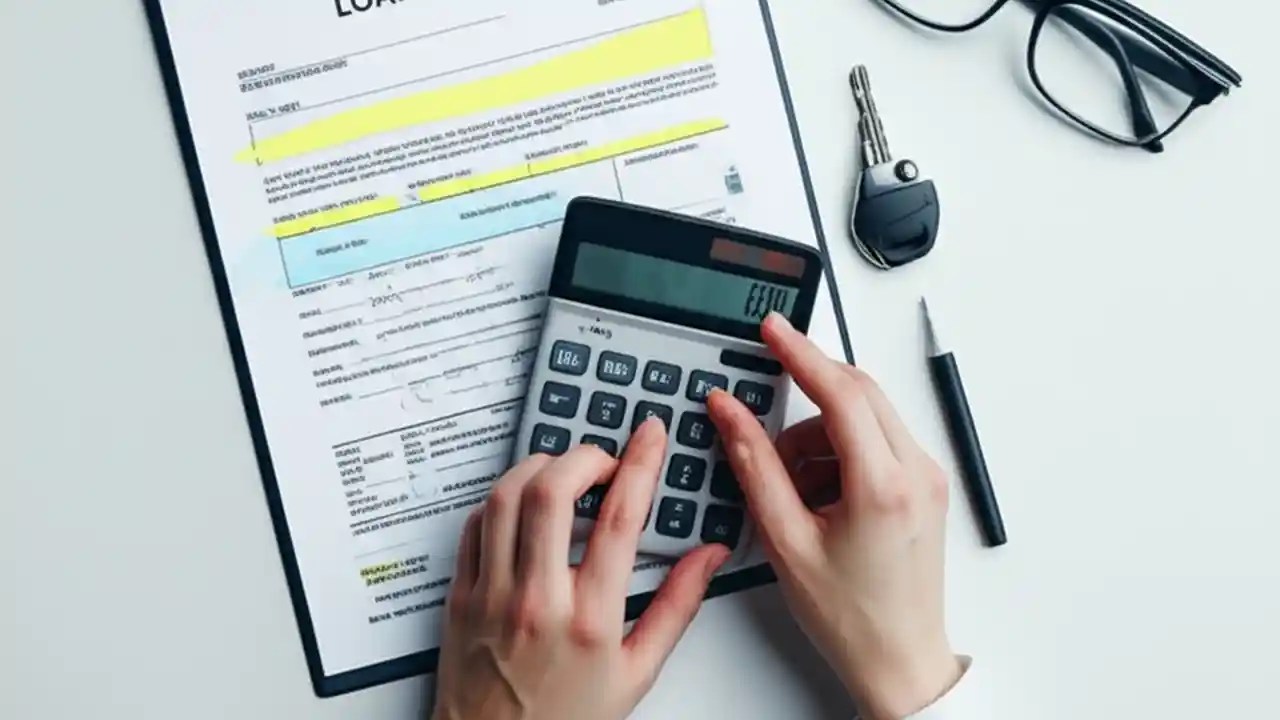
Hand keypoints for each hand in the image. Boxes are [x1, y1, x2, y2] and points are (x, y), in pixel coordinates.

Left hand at [432, 419, 731, 719]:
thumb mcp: (637, 672)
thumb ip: (677, 607)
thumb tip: (708, 557)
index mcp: (589, 620)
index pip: (619, 519)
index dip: (640, 464)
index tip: (650, 436)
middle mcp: (536, 600)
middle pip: (552, 491)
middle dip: (584, 456)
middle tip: (604, 459)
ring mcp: (490, 593)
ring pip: (505, 496)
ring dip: (539, 467)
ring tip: (564, 473)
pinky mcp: (459, 593)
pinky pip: (474, 522)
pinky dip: (501, 498)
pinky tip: (523, 504)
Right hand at [707, 314, 962, 719]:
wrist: (900, 661)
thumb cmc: (850, 618)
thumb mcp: (785, 541)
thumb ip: (753, 465)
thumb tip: (730, 412)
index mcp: (885, 486)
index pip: (841, 392)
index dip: (800, 354)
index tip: (772, 330)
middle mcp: (918, 472)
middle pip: (857, 393)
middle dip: (804, 402)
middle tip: (762, 429)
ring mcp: (928, 477)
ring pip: (866, 416)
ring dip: (820, 435)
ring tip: (792, 492)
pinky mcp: (925, 485)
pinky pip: (877, 440)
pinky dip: (840, 453)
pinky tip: (818, 497)